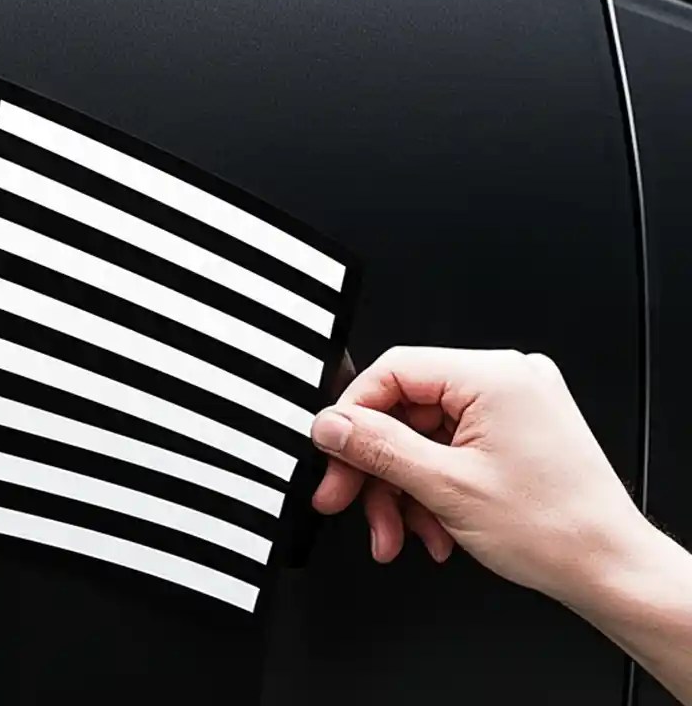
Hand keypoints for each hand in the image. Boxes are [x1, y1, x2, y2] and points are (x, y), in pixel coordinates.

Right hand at [309, 346, 644, 602]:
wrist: (608, 569)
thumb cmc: (555, 529)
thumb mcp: (444, 486)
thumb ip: (377, 447)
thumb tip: (331, 424)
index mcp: (494, 376)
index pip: (394, 371)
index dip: (353, 414)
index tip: (332, 451)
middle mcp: (506, 380)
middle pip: (405, 410)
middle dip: (376, 467)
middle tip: (347, 500)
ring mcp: (513, 406)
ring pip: (423, 438)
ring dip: (402, 490)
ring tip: (399, 533)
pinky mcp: (515, 432)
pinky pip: (449, 450)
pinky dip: (431, 489)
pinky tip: (430, 527)